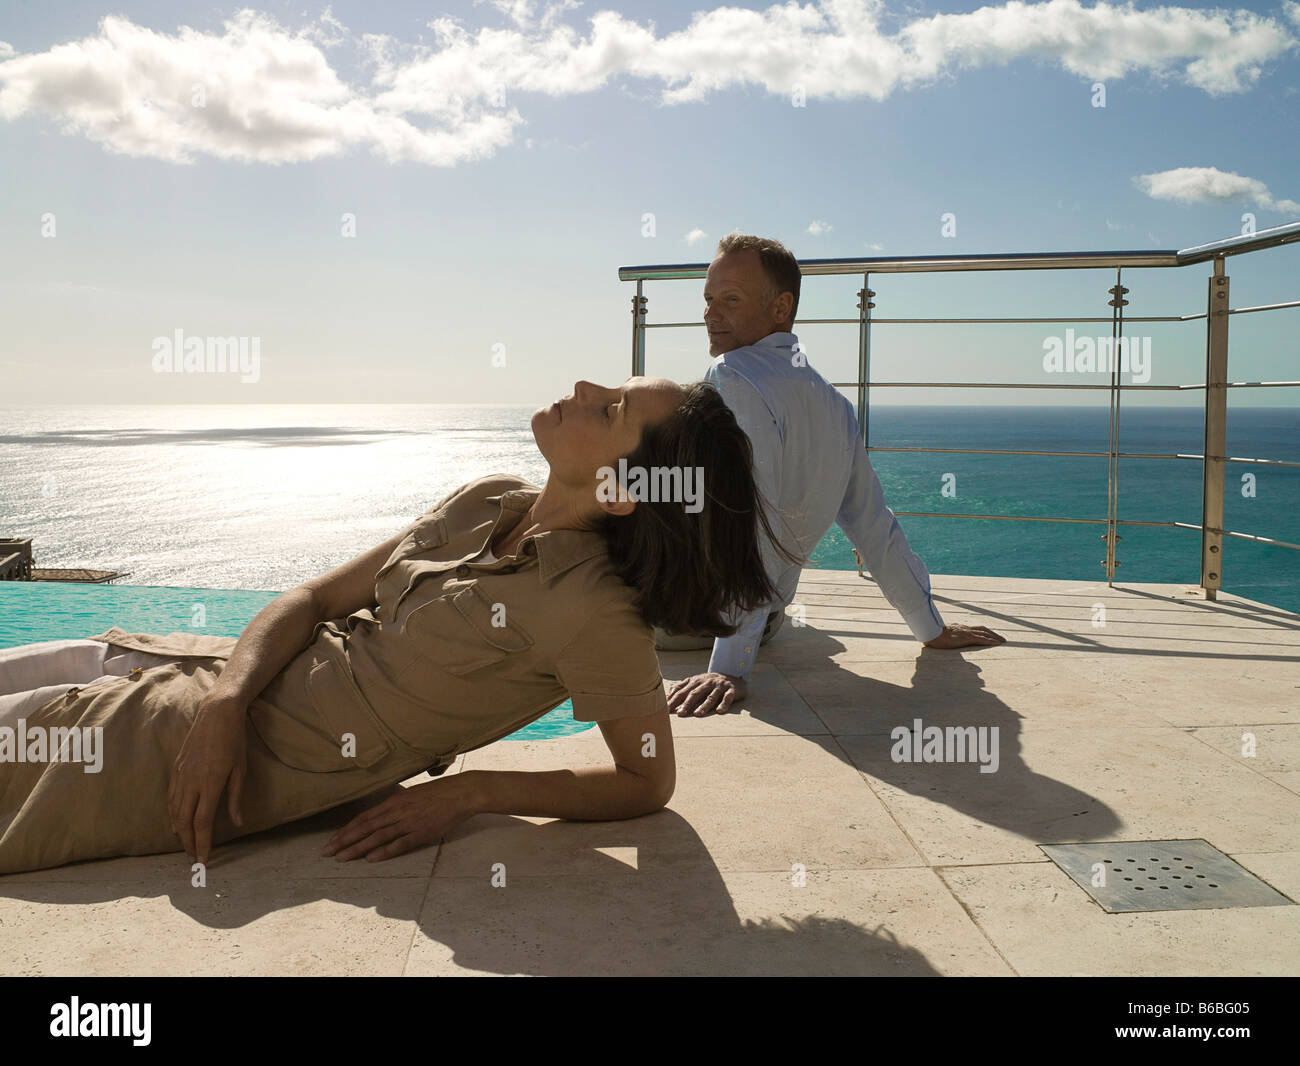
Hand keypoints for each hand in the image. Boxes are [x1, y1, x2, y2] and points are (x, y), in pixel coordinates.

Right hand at [168, 695, 247, 864]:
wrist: (216, 714)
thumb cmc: (233, 741)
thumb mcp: (240, 770)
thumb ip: (235, 798)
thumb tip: (237, 823)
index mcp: (209, 784)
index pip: (202, 823)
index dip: (202, 843)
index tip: (203, 860)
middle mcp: (191, 782)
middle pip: (184, 821)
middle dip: (187, 842)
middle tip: (193, 856)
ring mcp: (181, 774)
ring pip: (174, 810)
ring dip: (178, 830)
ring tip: (185, 843)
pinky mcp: (176, 768)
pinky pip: (171, 797)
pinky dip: (172, 813)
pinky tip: (177, 820)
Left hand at [321, 778, 472, 862]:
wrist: (462, 793)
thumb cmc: (439, 793)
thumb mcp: (412, 794)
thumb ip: (396, 805)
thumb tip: (382, 814)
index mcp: (394, 801)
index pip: (364, 817)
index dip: (346, 830)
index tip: (332, 840)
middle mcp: (397, 811)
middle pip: (365, 827)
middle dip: (344, 840)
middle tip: (326, 853)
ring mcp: (409, 822)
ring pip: (377, 837)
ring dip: (358, 848)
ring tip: (341, 858)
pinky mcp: (421, 832)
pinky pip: (400, 844)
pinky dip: (385, 852)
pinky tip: (371, 859)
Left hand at [666, 672, 747, 716]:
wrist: (732, 678)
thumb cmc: (709, 684)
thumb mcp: (695, 683)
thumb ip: (681, 688)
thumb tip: (666, 696)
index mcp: (696, 681)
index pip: (683, 691)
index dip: (674, 700)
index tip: (666, 710)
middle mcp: (707, 683)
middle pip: (695, 694)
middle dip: (687, 704)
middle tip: (680, 714)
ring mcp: (719, 686)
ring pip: (710, 697)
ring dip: (704, 706)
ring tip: (697, 714)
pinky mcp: (731, 691)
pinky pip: (728, 698)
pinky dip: (724, 704)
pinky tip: (719, 711)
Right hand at [923, 623, 1005, 648]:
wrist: (931, 634)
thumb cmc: (934, 637)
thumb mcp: (944, 638)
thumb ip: (950, 640)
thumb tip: (952, 643)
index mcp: (960, 628)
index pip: (975, 629)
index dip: (984, 632)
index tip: (991, 635)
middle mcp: (965, 628)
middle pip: (983, 629)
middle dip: (993, 633)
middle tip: (1002, 639)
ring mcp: (966, 632)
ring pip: (985, 633)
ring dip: (995, 637)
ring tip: (1003, 641)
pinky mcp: (966, 637)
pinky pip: (981, 639)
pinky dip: (990, 641)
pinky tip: (996, 643)